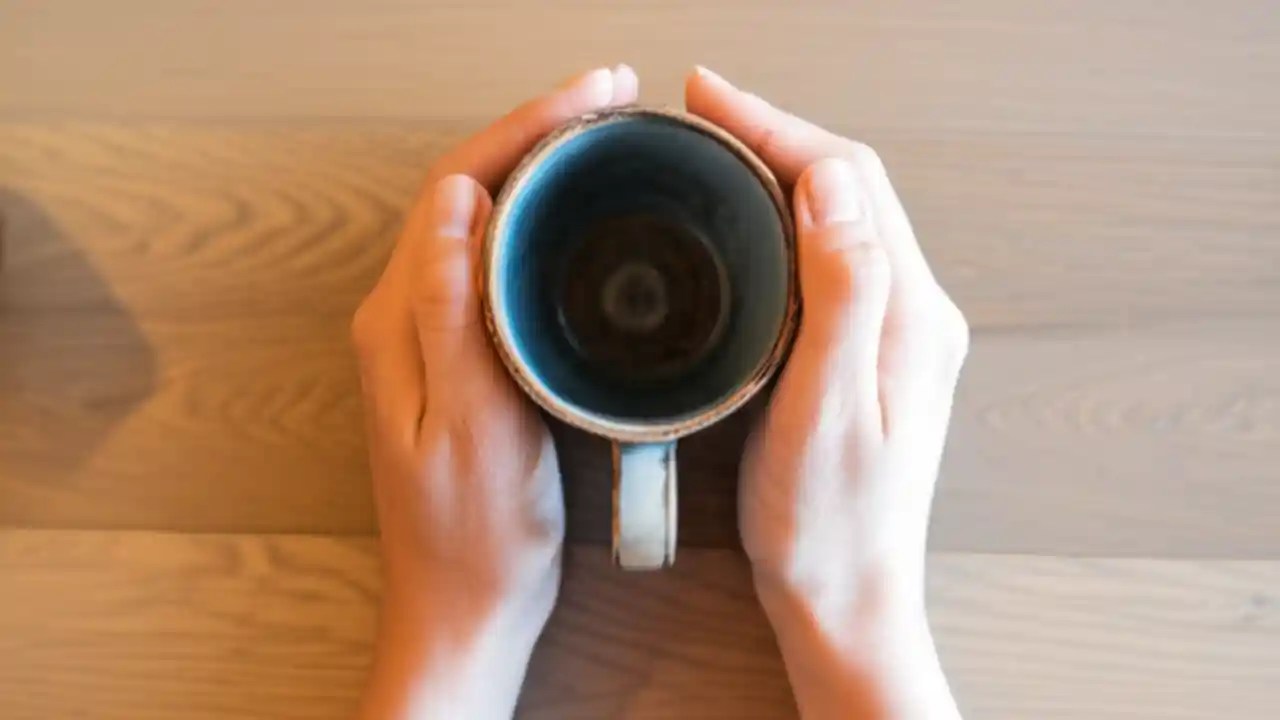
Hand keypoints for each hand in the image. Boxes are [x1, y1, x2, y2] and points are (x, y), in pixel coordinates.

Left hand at [351, 65, 638, 719]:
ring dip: (535, 165)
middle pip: (465, 188)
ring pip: (478, 218)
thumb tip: (456, 207)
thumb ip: (455, 316)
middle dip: (535, 130)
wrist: (462, 606)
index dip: (523, 128)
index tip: (592, 97)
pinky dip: (535, 218)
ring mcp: (427, 335)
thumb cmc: (475, 536)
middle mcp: (402, 317)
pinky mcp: (455, 355)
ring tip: (600, 133)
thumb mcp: (473, 428)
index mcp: (401, 323)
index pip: (455, 189)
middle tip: (611, 98)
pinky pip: (490, 260)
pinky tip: (575, 213)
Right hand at [687, 68, 967, 718]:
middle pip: (850, 187)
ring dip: (782, 168)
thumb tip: (828, 183)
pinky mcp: (873, 352)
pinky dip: (787, 216)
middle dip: (775, 134)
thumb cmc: (826, 525)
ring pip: (843, 215)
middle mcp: (914, 312)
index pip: (850, 182)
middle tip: (702, 109)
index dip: (776, 128)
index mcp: (909, 316)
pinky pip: (835, 254)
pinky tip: (748, 220)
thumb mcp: (824, 414)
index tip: (708, 98)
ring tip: (717, 145)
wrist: (846, 598)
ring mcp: (897, 331)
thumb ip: (840, 296)